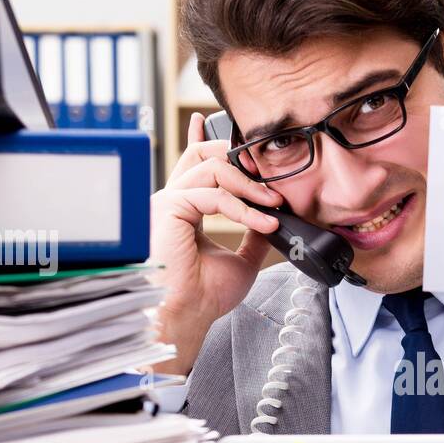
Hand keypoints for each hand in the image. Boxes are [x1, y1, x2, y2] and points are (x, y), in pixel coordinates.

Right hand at [150, 112, 283, 374]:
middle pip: (205, 155)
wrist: (187, 317)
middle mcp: (172, 200)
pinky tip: (264, 222)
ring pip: (214, 170)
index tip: (223, 125)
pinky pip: (213, 195)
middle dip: (241, 161)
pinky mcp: (169, 207)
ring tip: (275, 206)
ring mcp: (167, 201)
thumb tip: (275, 218)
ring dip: (251, 187)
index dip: (208, 140)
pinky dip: (244, 208)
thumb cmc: (205, 296)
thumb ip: (254, 234)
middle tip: (272, 179)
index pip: (196, 164)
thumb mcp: (242, 259)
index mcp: (184, 209)